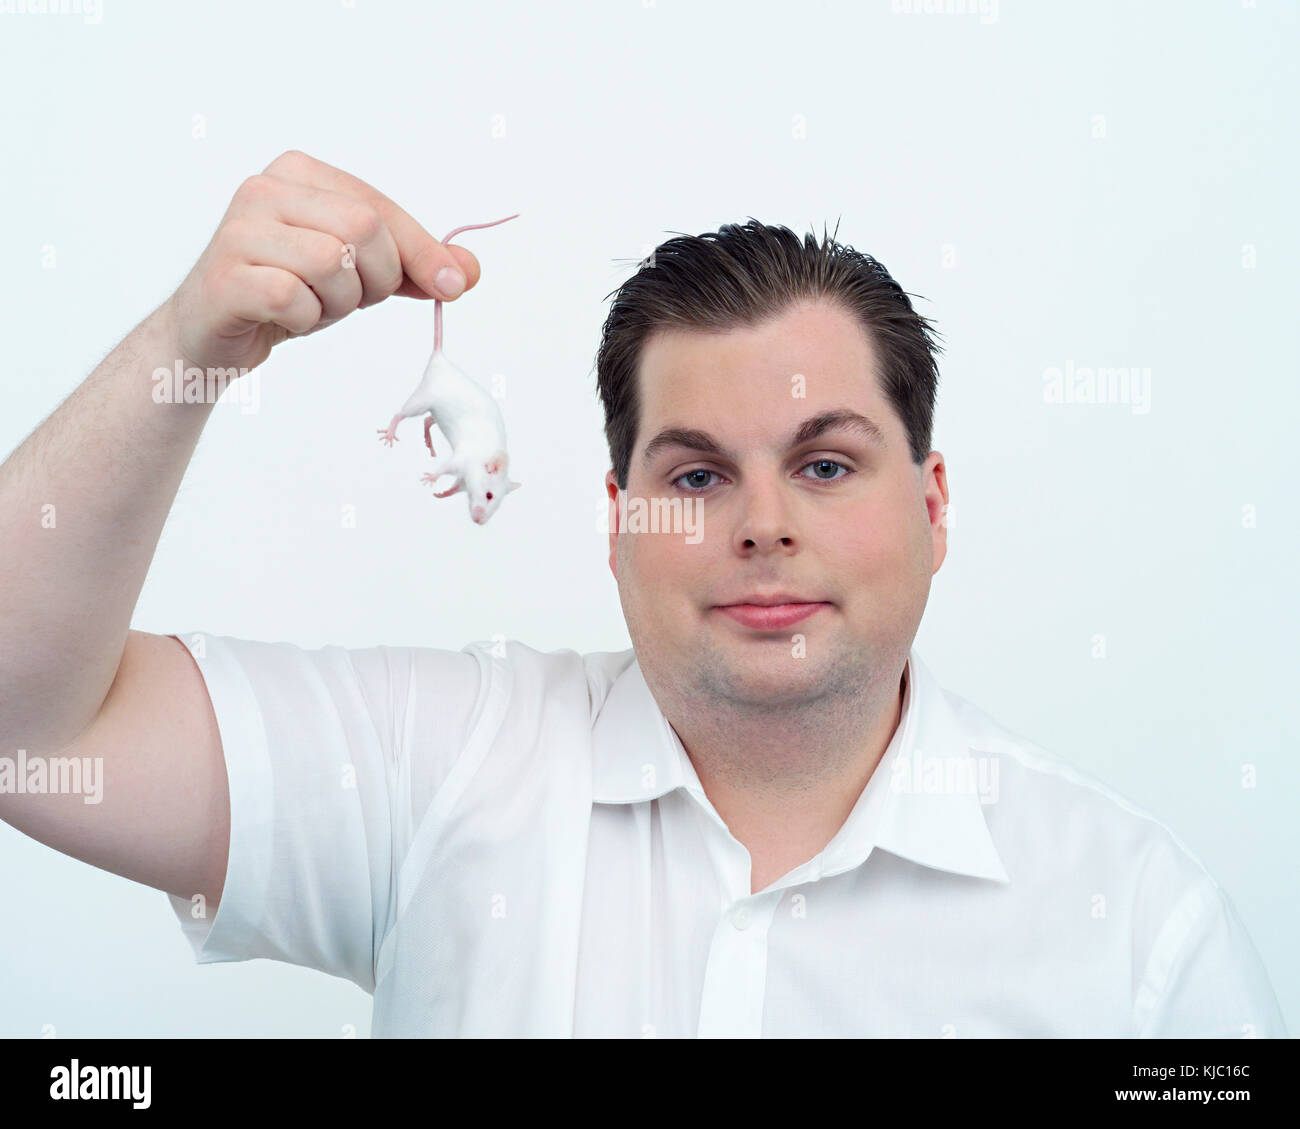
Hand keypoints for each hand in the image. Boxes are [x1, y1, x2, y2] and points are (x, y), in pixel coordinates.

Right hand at [163, 149, 481, 372]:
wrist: (210, 337)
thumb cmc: (287, 295)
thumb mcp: (358, 276)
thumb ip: (412, 268)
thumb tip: (468, 272)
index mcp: (299, 173)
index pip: (379, 207)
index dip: (423, 251)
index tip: (453, 286)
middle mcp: (265, 188)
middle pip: (362, 229)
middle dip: (375, 279)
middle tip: (348, 299)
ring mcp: (239, 230)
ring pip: (332, 263)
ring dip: (337, 303)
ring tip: (310, 306)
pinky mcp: (225, 275)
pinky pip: (293, 298)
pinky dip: (304, 320)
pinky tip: (284, 319)